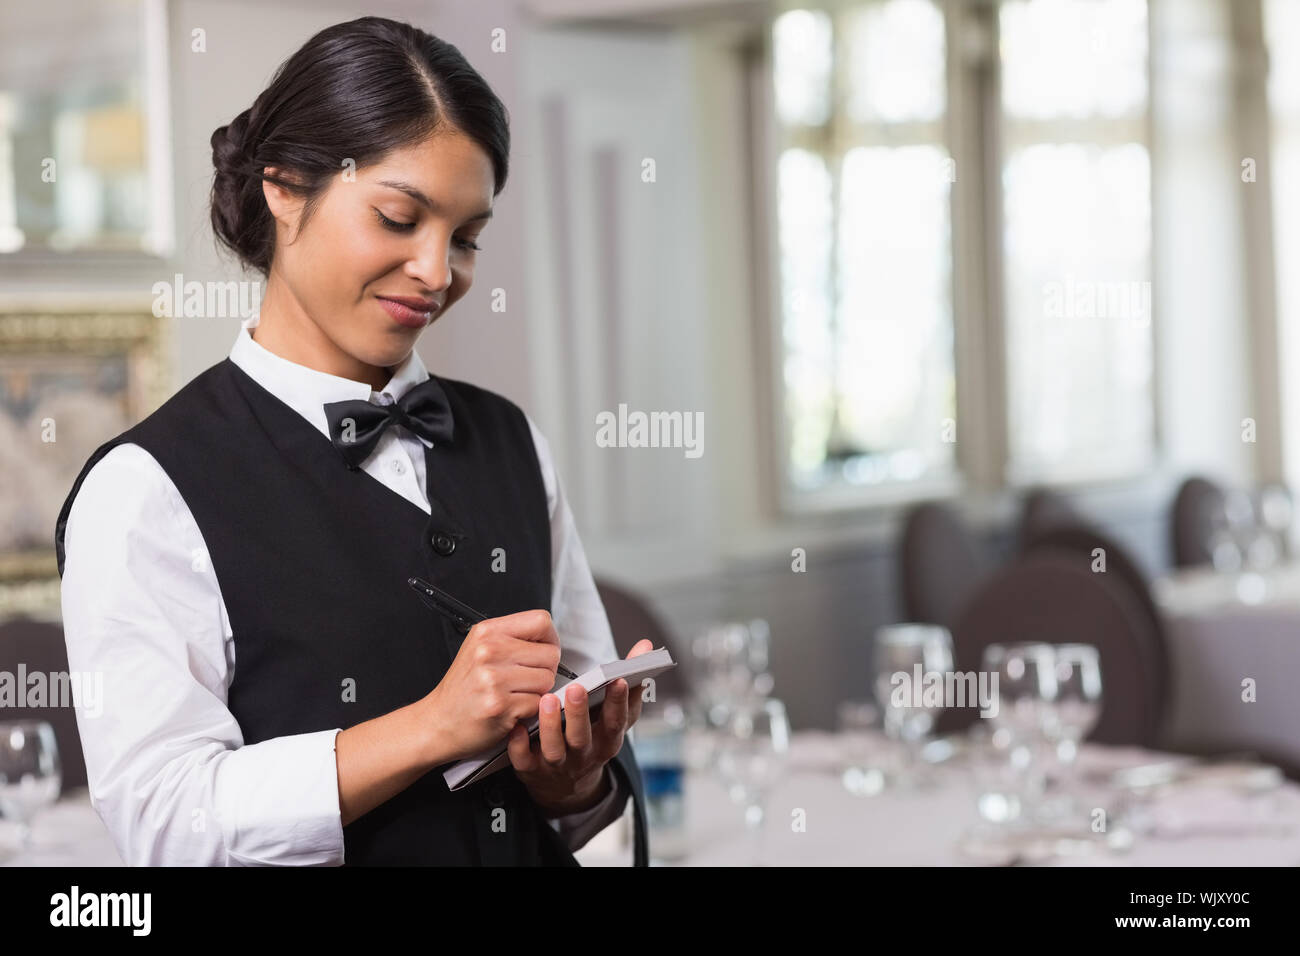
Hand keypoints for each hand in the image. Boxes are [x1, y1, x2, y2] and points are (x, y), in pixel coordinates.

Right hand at [425, 609, 561, 761]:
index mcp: (487, 632)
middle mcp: (489, 651)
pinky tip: (510, 708)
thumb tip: (549, 639)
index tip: (543, 651)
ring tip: (515, 694)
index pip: (541, 621)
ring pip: (547, 680)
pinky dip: (529, 710)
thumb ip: (512, 638)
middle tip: (525, 680)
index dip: (550, 638)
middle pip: (550, 654)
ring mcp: (494, 678)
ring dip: (538, 692)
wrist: (438, 722)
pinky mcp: (500, 705)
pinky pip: (537, 704)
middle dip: (545, 670)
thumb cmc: (462, 689)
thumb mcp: (479, 649)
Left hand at [509, 639, 654, 816]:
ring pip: (554, 750)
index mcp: (607, 740)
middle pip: (583, 737)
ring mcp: (557, 765)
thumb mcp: (616, 715)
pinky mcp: (532, 771)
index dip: (620, 702)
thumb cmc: (593, 736)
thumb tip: (645, 646)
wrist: (568, 784)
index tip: (619, 679)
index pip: (617, 722)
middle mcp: (584, 755)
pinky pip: (524, 761)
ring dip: (551, 726)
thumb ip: (630, 682)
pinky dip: (519, 746)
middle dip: (580, 713)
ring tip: (547, 700)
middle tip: (577, 688)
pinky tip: (517, 727)